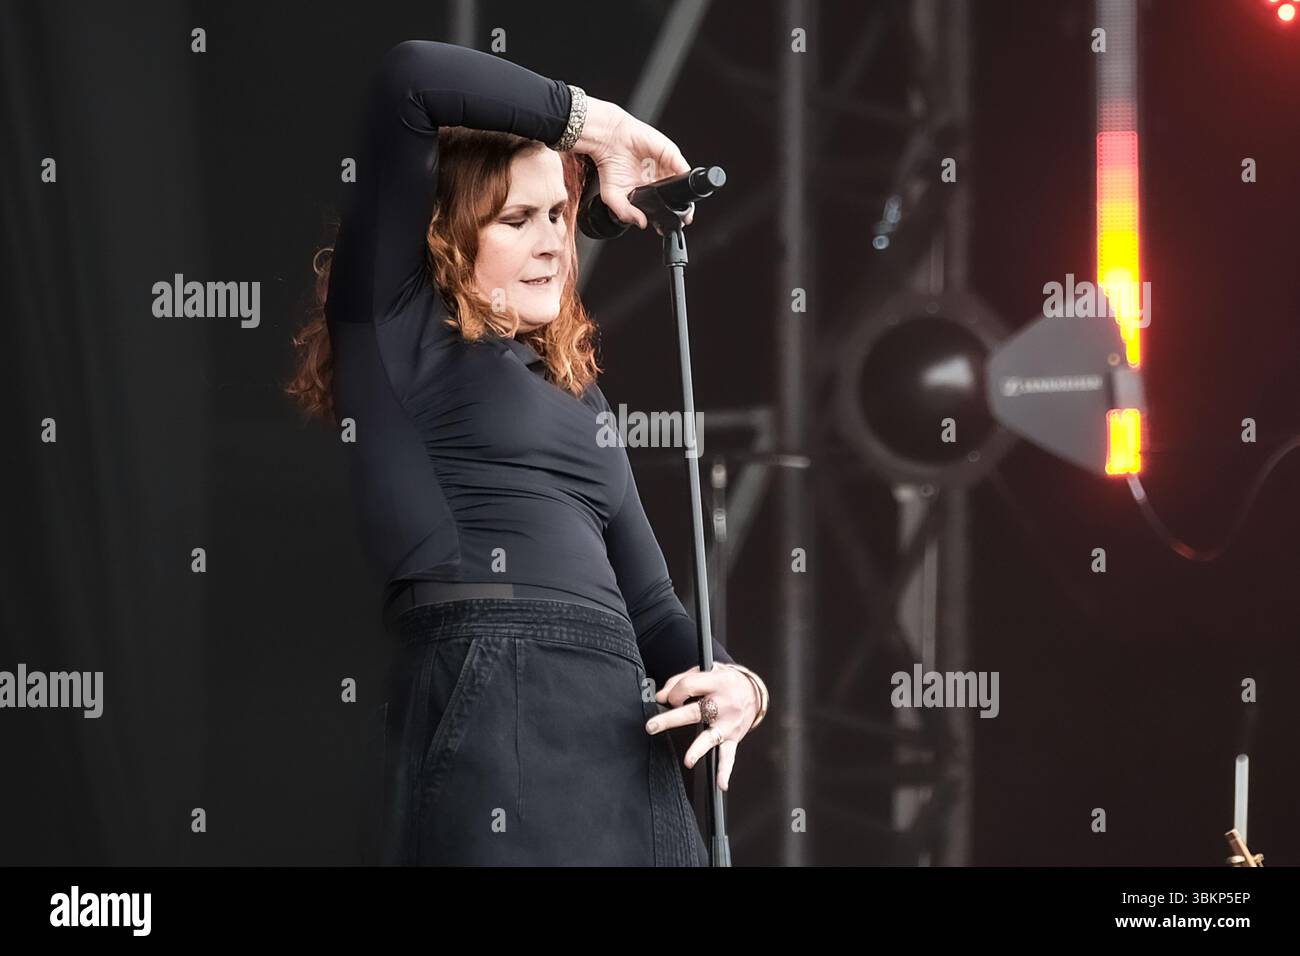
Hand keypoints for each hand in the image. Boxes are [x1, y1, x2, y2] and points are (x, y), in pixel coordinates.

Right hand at [574, 97, 694, 229]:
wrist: (609, 141)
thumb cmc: (609, 165)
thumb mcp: (613, 197)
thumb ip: (626, 213)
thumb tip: (642, 223)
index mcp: (648, 191)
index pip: (664, 206)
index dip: (670, 216)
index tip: (671, 225)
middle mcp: (659, 179)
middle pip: (677, 196)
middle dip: (682, 209)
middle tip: (682, 219)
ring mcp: (666, 167)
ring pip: (683, 184)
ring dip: (685, 196)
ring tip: (683, 208)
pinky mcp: (670, 155)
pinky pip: (683, 168)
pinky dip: (686, 179)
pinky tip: (682, 188)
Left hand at [644, 663, 759, 791]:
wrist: (753, 691)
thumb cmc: (724, 680)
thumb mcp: (705, 671)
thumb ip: (681, 680)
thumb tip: (661, 697)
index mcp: (717, 682)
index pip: (689, 686)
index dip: (673, 692)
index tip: (667, 698)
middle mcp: (724, 703)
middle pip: (694, 712)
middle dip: (671, 719)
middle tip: (652, 726)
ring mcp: (729, 723)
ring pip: (711, 736)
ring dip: (698, 749)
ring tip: (689, 761)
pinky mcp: (733, 737)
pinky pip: (729, 755)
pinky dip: (725, 771)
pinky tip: (722, 784)